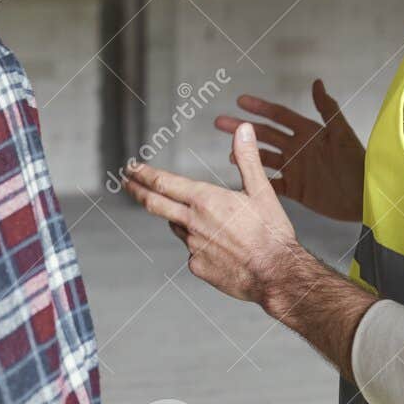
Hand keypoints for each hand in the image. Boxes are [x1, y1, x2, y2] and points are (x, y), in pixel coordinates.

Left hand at [122, 123, 300, 308]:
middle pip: (155, 204)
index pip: (164, 183)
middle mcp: (193, 222)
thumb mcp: (262, 190)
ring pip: (177, 226)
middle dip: (137, 190)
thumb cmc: (271, 232)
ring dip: (178, 218)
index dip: (144, 174)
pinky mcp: (197, 267)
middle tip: (126, 182)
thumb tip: (243, 129)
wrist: (277, 275)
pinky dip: (198, 243)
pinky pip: (192, 250)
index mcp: (206, 200)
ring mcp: (193, 247)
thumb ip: (248, 158)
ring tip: (195, 217)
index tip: (131, 167)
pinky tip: (219, 246)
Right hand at [214, 80, 363, 221]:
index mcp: (308, 132)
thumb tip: (317, 83)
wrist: (365, 195)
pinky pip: (272, 183)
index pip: (279, 115)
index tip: (241, 101)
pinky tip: (244, 176)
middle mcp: (299, 148)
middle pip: (265, 134)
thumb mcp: (341, 132)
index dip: (260, 107)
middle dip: (243, 128)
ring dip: (247, 153)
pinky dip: (258, 179)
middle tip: (221, 122)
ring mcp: (296, 168)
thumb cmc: (357, 163)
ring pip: (264, 157)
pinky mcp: (296, 188)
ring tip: (229, 153)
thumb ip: (327, 108)